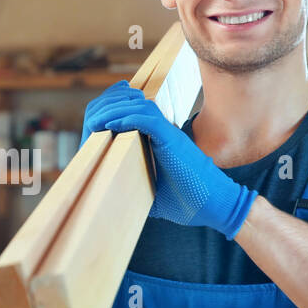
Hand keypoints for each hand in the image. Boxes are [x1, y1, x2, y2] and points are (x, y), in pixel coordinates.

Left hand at [82, 85, 256, 238]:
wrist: (216, 206)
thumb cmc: (187, 201)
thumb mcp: (150, 192)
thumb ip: (133, 184)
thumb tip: (109, 194)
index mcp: (155, 138)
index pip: (128, 110)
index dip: (107, 110)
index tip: (93, 124)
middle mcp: (161, 130)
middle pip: (128, 102)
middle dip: (104, 106)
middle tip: (91, 122)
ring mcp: (167, 133)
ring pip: (137, 105)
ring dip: (112, 110)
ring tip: (96, 122)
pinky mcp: (172, 140)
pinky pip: (147, 120)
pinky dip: (128, 119)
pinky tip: (112, 125)